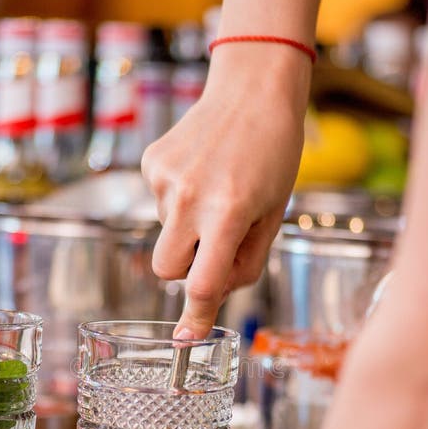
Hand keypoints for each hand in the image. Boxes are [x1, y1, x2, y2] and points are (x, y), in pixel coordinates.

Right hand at [142, 45, 310, 338]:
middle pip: (166, 269)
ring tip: (218, 187)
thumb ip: (245, 262)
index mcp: (228, 212)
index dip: (195, 316)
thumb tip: (211, 293)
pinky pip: (161, 203)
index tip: (186, 339)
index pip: (202, 283)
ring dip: (189, 226)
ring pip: (166, 234)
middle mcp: (190, 197)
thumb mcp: (274, 215)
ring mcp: (165, 179)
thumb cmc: (274, 155)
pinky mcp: (152, 163)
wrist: (253, 89)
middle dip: (187, 268)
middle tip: (216, 241)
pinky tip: (202, 171)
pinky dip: (181, 199)